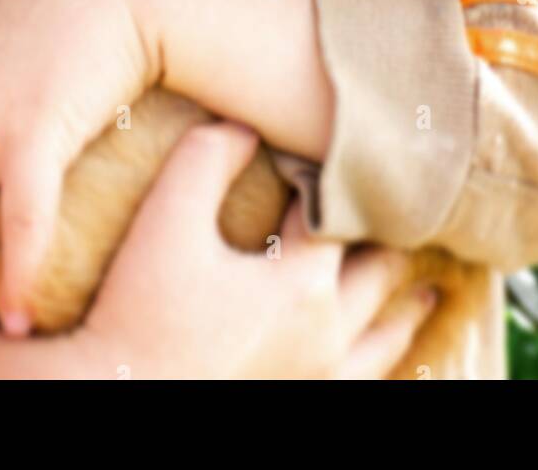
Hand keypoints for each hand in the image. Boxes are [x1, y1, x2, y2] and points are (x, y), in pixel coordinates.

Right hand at [0, 123, 435, 379]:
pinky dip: (382, 361)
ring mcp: (319, 383)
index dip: (333, 179)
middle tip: (405, 213)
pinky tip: (378, 356)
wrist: (110, 397)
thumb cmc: (137, 313)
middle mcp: (327, 337)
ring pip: (384, 343)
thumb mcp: (166, 216)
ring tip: (427, 294)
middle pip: (379, 276)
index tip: (332, 152)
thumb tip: (245, 126)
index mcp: (305, 284)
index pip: (340, 213)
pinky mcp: (301, 410)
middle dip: (387, 240)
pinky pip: (362, 386)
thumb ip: (206, 157)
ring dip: (404, 310)